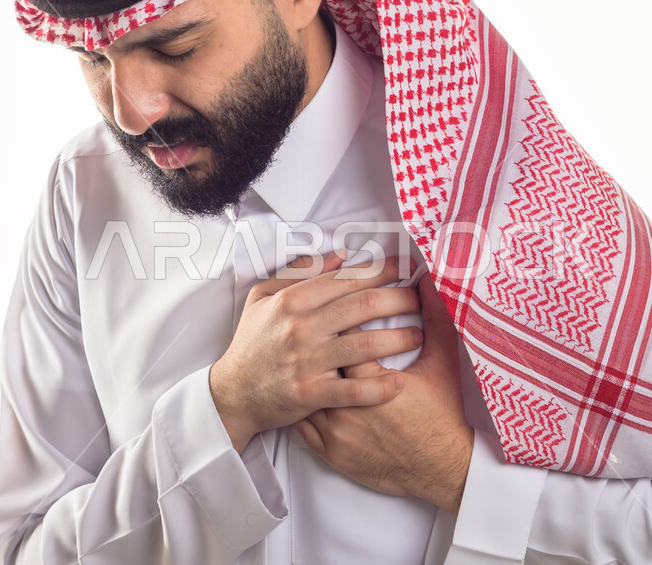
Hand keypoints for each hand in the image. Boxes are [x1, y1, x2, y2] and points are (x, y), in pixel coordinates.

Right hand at [210, 251, 422, 453]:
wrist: (232, 392)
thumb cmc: (251, 343)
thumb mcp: (262, 297)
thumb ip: (298, 273)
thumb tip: (339, 257)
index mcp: (292, 300)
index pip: (347, 278)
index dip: (382, 270)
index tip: (405, 267)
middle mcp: (301, 327)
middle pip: (364, 305)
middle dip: (400, 298)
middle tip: (419, 299)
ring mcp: (306, 361)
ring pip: (366, 345)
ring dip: (399, 339)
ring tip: (419, 336)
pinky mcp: (310, 393)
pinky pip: (353, 390)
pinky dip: (379, 388)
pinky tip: (400, 383)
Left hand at [295, 274, 474, 513]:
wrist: (445, 469)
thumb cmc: (445, 417)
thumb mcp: (443, 364)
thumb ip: (436, 319)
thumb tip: (432, 285)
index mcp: (372, 381)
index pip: (344, 337)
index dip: (343, 321)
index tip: (343, 309)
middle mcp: (348, 408)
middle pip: (320, 363)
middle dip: (320, 343)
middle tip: (321, 330)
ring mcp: (336, 433)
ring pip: (307, 392)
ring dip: (309, 374)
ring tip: (310, 358)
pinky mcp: (331, 453)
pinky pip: (304, 424)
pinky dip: (305, 406)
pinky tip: (308, 389)